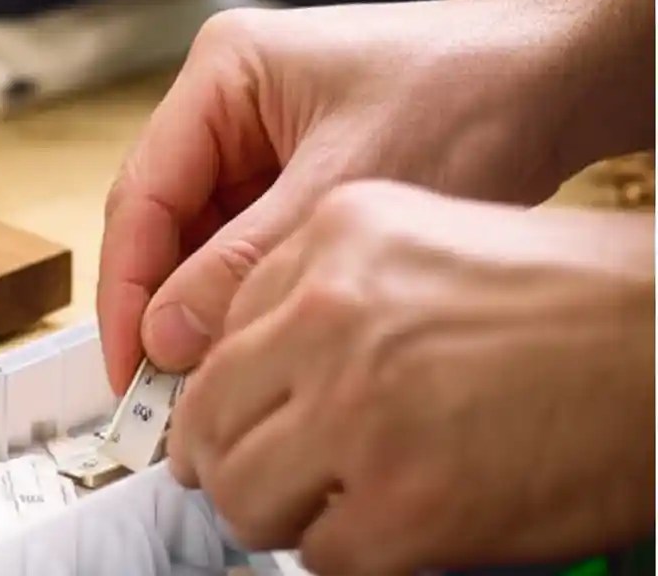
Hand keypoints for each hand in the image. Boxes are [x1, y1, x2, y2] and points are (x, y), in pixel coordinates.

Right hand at [97, 0, 577, 393]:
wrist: (559, 79)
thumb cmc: (469, 96)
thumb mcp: (346, 185)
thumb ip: (244, 264)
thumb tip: (164, 338)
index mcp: (221, 74)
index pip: (142, 193)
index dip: (125, 289)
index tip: (128, 370)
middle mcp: (228, 105)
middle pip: (163, 221)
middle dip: (161, 308)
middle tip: (161, 395)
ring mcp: (261, 141)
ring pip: (202, 242)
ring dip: (203, 310)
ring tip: (204, 385)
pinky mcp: (295, 175)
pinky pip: (247, 247)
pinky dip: (245, 300)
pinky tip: (251, 349)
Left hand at [166, 181, 654, 574]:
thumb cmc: (575, 297)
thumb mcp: (429, 242)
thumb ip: (328, 293)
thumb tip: (258, 375)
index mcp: (334, 241)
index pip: (215, 333)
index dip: (221, 392)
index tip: (228, 423)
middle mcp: (331, 317)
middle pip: (209, 418)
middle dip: (222, 461)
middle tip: (251, 481)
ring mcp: (361, 413)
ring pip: (245, 494)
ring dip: (275, 512)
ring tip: (322, 508)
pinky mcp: (406, 506)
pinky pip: (322, 554)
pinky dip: (346, 553)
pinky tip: (392, 529)